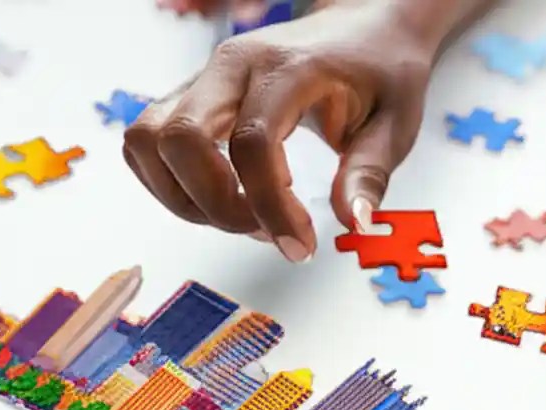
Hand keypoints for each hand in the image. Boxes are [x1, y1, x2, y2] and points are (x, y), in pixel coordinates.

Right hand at [123, 1, 430, 261]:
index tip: (300, 246)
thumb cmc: (380, 70)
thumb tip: (353, 223)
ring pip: (147, 141)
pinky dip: (172, 185)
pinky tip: (224, 198)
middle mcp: (231, 65)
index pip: (252, 143)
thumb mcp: (397, 122)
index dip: (269, 207)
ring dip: (184, 198)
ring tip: (244, 218)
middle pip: (179, 138)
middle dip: (215, 206)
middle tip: (266, 233)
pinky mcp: (190, 96)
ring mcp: (203, 78)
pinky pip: (148, 143)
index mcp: (286, 67)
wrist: (364, 28)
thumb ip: (370, 173)